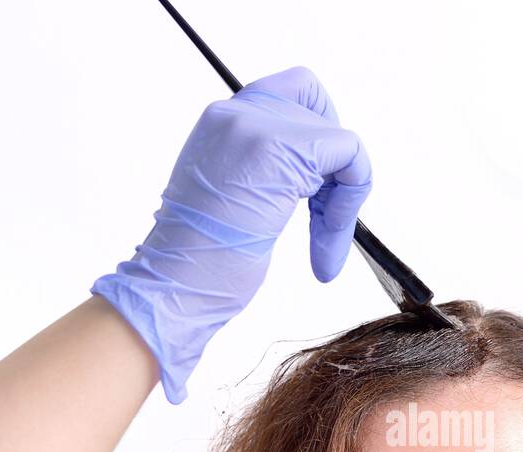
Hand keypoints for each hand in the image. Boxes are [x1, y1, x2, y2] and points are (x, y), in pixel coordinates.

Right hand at [91, 66, 372, 403]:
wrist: (172, 285)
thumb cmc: (200, 261)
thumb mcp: (232, 196)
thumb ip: (264, 168)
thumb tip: (314, 170)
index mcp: (221, 123)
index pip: (291, 94)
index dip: (316, 137)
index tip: (312, 190)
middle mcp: (235, 113)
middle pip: (319, 111)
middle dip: (332, 173)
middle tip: (321, 223)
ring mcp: (255, 126)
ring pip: (339, 140)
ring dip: (342, 201)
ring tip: (322, 249)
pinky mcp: (281, 149)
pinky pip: (351, 157)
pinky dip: (348, 206)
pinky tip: (324, 247)